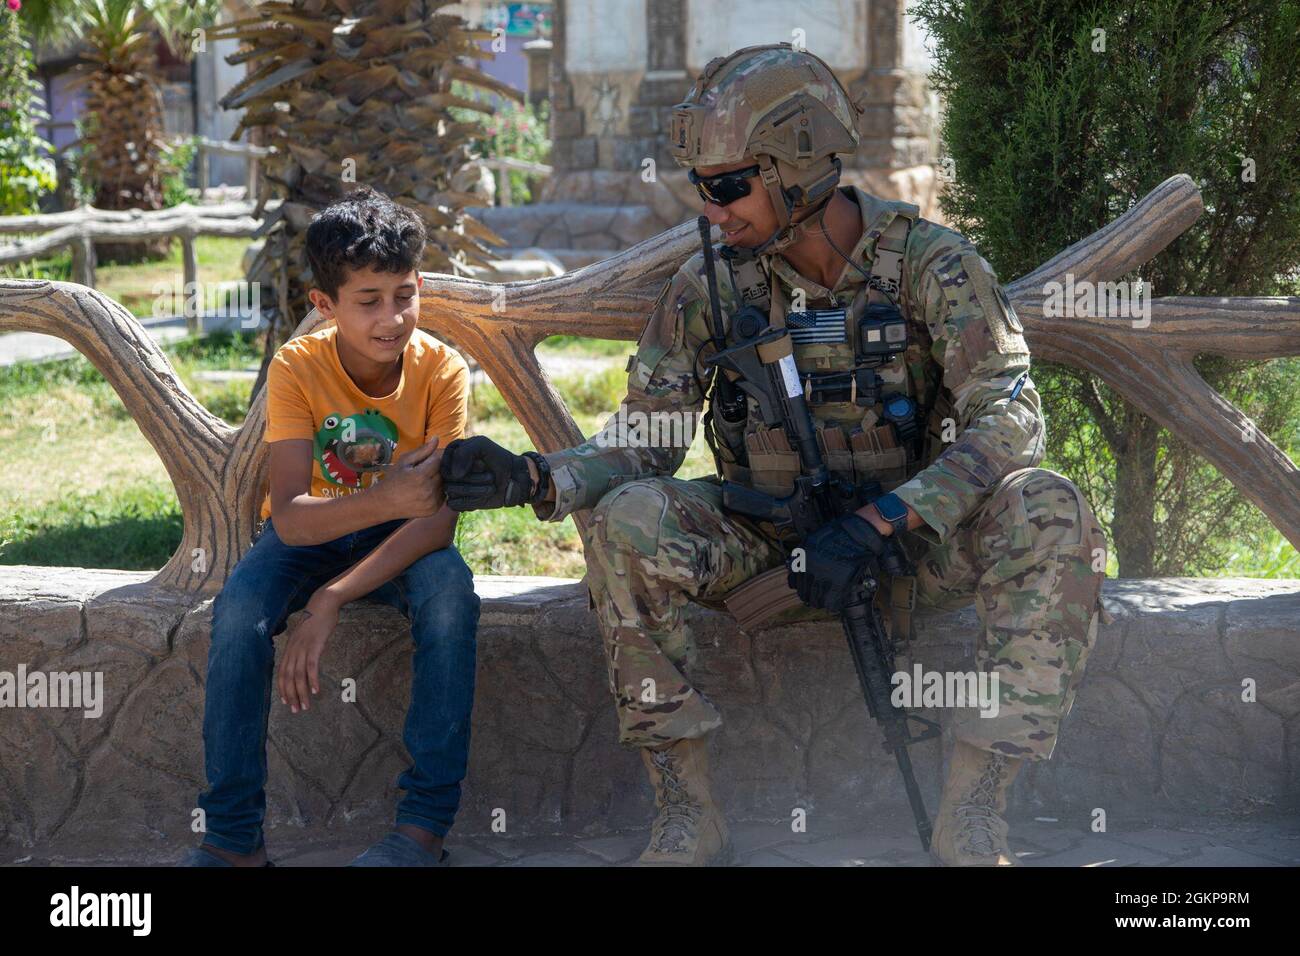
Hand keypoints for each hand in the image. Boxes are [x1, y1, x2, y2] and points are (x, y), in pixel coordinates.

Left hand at [277, 593, 340, 713]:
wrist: (323, 604)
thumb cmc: (316, 620)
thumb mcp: (305, 636)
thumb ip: (302, 649)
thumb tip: (304, 661)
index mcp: (289, 649)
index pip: (282, 674)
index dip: (283, 689)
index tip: (287, 702)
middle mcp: (293, 650)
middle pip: (288, 678)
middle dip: (291, 696)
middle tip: (296, 710)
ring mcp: (303, 648)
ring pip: (298, 675)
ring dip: (301, 693)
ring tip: (306, 706)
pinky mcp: (315, 646)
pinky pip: (311, 666)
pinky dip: (313, 680)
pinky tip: (316, 691)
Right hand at [375, 437, 442, 517]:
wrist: (384, 503)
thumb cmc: (393, 479)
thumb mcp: (405, 461)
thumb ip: (423, 450)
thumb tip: (437, 438)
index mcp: (420, 476)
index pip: (439, 461)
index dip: (434, 458)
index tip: (427, 460)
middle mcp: (428, 490)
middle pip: (443, 472)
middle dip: (437, 469)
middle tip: (425, 471)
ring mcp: (432, 502)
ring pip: (444, 484)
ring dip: (439, 480)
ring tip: (425, 480)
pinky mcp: (434, 510)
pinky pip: (443, 495)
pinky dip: (438, 491)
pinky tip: (426, 490)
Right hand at [439, 435, 534, 510]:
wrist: (512, 477)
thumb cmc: (498, 459)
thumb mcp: (482, 445)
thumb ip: (465, 451)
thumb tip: (455, 475)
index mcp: (451, 453)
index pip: (445, 462)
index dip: (466, 465)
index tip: (484, 463)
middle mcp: (449, 469)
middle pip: (448, 478)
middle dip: (473, 478)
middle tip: (490, 475)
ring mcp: (452, 486)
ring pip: (452, 491)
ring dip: (476, 489)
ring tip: (490, 485)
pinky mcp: (458, 501)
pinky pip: (455, 504)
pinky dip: (471, 501)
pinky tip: (483, 496)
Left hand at [787, 514, 911, 611]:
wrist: (856, 533)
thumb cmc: (836, 535)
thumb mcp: (811, 541)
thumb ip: (802, 557)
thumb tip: (795, 569)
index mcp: (804, 560)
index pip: (794, 582)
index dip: (799, 588)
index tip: (803, 591)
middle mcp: (812, 570)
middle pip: (805, 593)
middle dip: (809, 597)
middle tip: (813, 600)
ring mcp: (825, 577)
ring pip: (817, 599)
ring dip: (820, 602)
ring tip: (823, 603)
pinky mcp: (840, 582)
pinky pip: (832, 600)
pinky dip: (833, 604)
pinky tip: (835, 603)